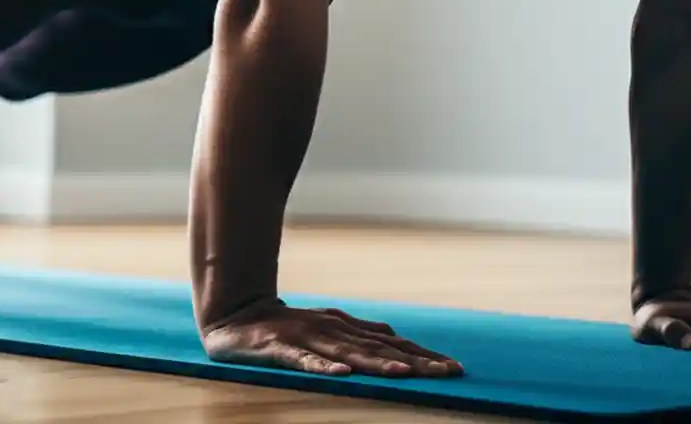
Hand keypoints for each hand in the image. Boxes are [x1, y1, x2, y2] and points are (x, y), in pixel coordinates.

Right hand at [202, 299, 463, 377]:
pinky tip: (342, 375)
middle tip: (448, 372)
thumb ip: (359, 332)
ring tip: (405, 373)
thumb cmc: (287, 325)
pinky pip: (305, 361)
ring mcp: (307, 338)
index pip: (392, 341)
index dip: (423, 353)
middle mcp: (332, 329)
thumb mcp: (328, 325)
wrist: (235, 316)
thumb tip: (395, 336)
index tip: (455, 367)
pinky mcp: (280, 349)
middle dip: (415, 361)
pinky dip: (323, 367)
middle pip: (379, 348)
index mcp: (345, 326)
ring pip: (348, 353)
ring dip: (377, 363)